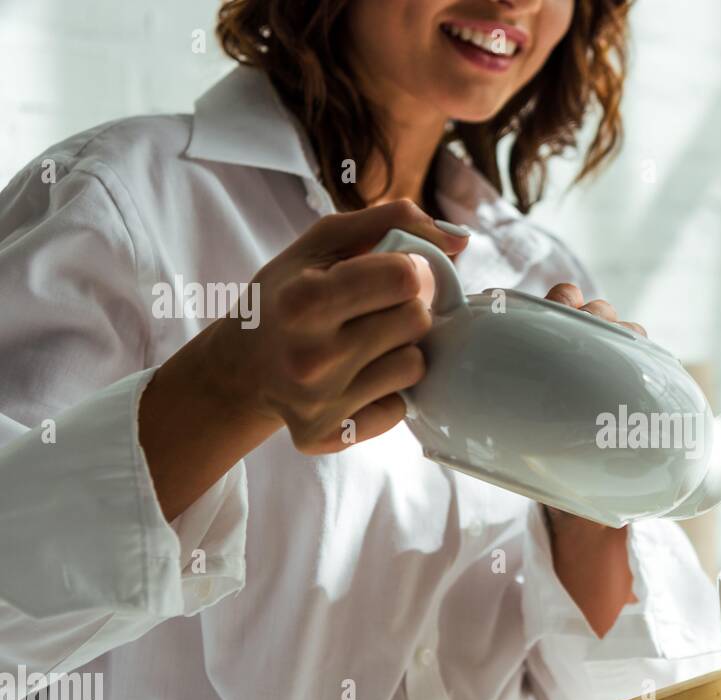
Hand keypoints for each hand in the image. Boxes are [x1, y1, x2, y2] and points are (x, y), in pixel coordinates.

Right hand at [200, 200, 468, 452]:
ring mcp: (319, 402)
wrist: (237, 369)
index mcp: (305, 300)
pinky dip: (386, 391)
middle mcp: (311, 356)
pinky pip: (399, 408)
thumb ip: (391, 220)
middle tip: (374, 311)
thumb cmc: (286, 297)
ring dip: (401, 350)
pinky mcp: (326, 435)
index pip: (406, 277)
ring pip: (415, 366)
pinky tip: (354, 380)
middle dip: (407, 308)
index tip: (392, 273)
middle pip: (417, 320)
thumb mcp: (321, 244)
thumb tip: (460, 238)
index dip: (410, 270)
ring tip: (364, 345)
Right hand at [540, 283, 638, 635]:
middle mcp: (588, 377)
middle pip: (585, 321)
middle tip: (607, 341)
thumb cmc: (670, 488)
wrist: (616, 524)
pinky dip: (511, 318)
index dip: (627, 327)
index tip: (637, 342)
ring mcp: (552, 387)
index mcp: (629, 379)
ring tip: (571, 334)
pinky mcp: (520, 405)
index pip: (621, 332)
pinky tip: (517, 322)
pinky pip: (507, 344)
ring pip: (549, 325)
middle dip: (596, 314)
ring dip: (559, 310)